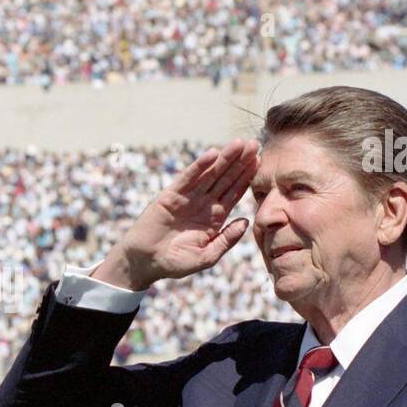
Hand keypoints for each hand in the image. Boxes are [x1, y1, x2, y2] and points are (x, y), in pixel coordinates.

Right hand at [92, 138, 258, 290]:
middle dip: (240, 162)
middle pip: (225, 179)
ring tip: (239, 143)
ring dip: (224, 158)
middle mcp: (203, 204)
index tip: (260, 162)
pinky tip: (213, 154)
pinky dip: (200, 165)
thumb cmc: (176, 263)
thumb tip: (245, 222)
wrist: (146, 263)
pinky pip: (188, 177)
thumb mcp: (207, 256)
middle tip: (255, 144)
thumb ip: (226, 240)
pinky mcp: (171, 195)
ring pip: (210, 174)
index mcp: (215, 217)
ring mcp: (188, 198)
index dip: (247, 177)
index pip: (234, 193)